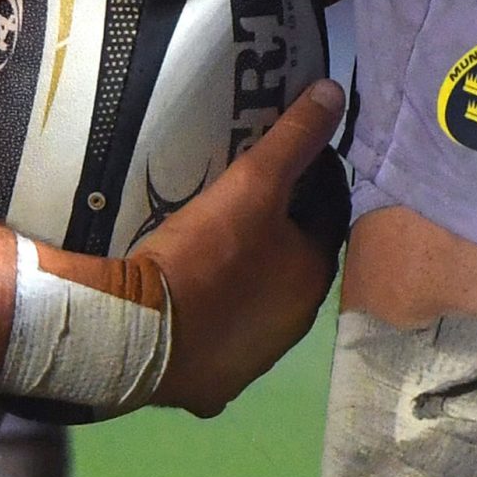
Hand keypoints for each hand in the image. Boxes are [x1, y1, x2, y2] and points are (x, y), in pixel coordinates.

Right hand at [131, 79, 346, 415]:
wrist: (141, 332)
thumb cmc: (209, 255)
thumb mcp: (253, 185)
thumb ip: (294, 139)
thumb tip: (335, 93)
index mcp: (313, 279)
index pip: (330, 218)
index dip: (316, 184)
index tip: (292, 159)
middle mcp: (295, 325)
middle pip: (295, 263)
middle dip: (284, 231)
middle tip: (251, 196)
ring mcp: (254, 360)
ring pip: (260, 305)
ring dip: (251, 277)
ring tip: (217, 241)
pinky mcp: (214, 383)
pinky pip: (220, 340)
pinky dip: (215, 319)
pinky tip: (192, 297)